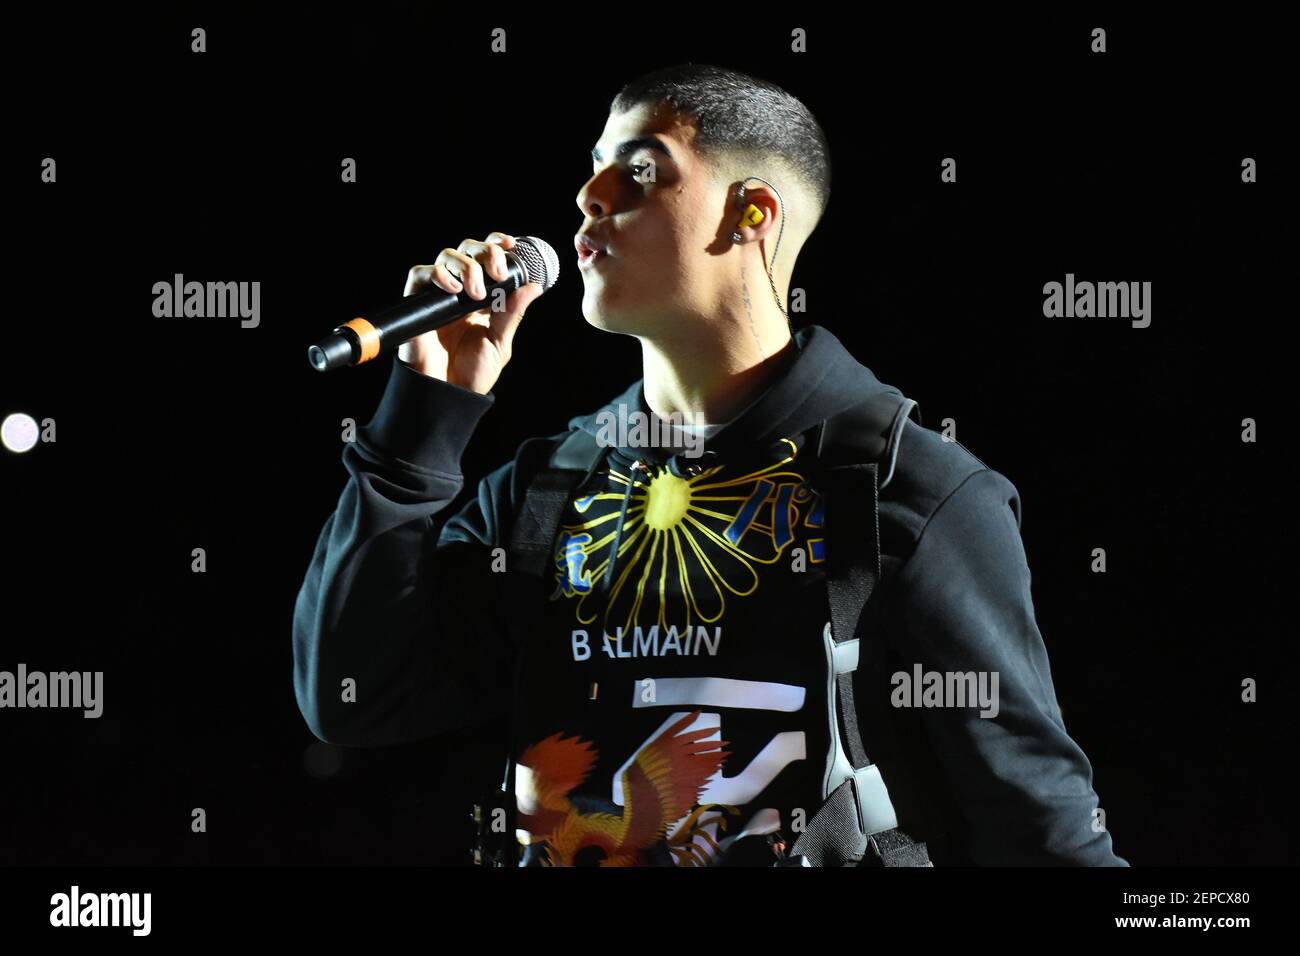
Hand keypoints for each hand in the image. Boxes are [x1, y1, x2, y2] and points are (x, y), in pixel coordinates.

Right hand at [397, 232, 543, 392]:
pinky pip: (420, 274)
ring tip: (476, 293)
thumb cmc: (473, 373)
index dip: (496, 244)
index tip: (510, 245)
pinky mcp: (418, 304)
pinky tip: (453, 288)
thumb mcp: (500, 343)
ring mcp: (438, 295)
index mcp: (482, 297)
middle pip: (467, 249)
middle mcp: (460, 290)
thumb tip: (534, 287)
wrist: (449, 394)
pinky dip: (437, 273)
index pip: (486, 257)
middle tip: (497, 273)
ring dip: (466, 266)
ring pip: (446, 256)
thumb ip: (512, 314)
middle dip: (485, 252)